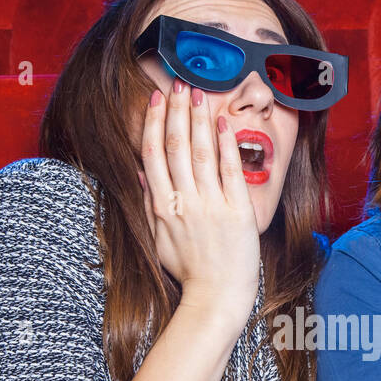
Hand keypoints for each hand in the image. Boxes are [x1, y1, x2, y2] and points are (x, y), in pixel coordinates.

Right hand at [139, 79, 260, 323]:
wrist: (217, 296)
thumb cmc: (189, 271)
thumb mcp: (158, 240)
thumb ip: (149, 206)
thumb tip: (142, 174)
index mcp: (161, 207)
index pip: (153, 154)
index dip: (155, 122)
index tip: (157, 99)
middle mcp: (184, 201)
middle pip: (176, 145)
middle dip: (177, 111)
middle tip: (178, 84)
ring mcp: (211, 204)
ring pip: (202, 151)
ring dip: (199, 118)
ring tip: (198, 93)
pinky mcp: (237, 210)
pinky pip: (230, 170)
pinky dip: (226, 144)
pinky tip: (223, 123)